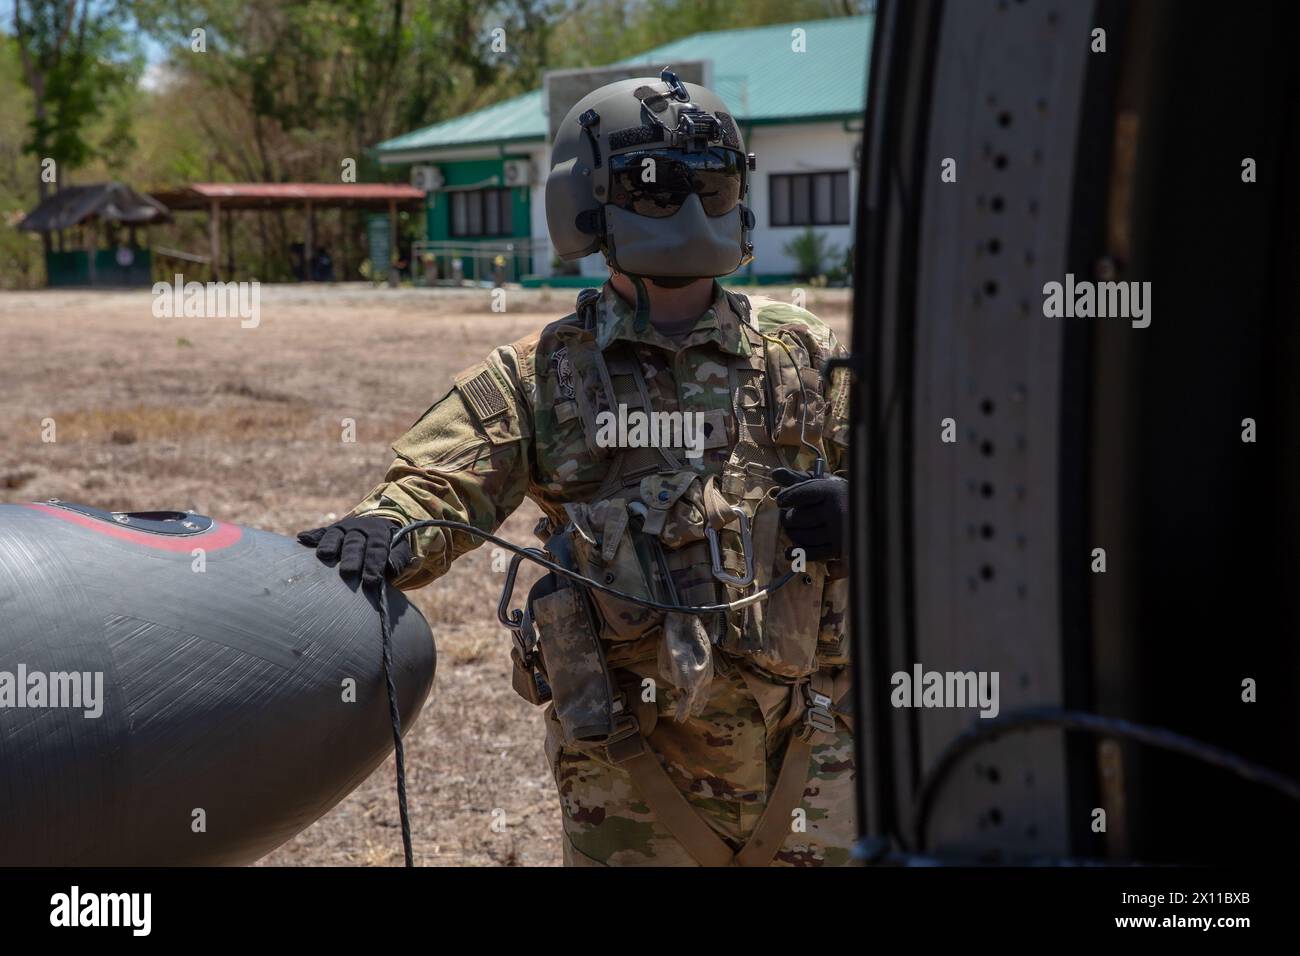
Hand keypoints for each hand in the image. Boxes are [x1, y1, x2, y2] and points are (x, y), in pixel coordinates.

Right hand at [296, 515, 414, 586]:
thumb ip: (398, 559)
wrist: (376, 527)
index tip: (372, 581)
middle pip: (355, 543)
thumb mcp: (399, 550)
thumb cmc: (389, 547)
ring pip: (335, 535)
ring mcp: (343, 528)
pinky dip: (312, 535)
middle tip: (349, 572)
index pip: (377, 548)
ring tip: (323, 555)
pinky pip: (320, 532)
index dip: (374, 564)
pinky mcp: (329, 531)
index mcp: (379, 533)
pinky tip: (301, 538)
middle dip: (351, 558)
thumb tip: (391, 568)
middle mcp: (360, 528)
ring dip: (329, 544)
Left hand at [771, 468, 847, 563]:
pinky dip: (796, 553)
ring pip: (799, 536)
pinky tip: (788, 552)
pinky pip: (809, 553)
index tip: (781, 501)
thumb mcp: (822, 483)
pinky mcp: (837, 550)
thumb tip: (775, 474)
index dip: (786, 497)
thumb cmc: (840, 496)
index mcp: (833, 491)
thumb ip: (798, 479)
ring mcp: (837, 532)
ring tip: (795, 527)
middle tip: (790, 515)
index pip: (799, 494)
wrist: (870, 514)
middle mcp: (836, 512)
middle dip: (788, 517)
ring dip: (792, 533)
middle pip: (795, 517)